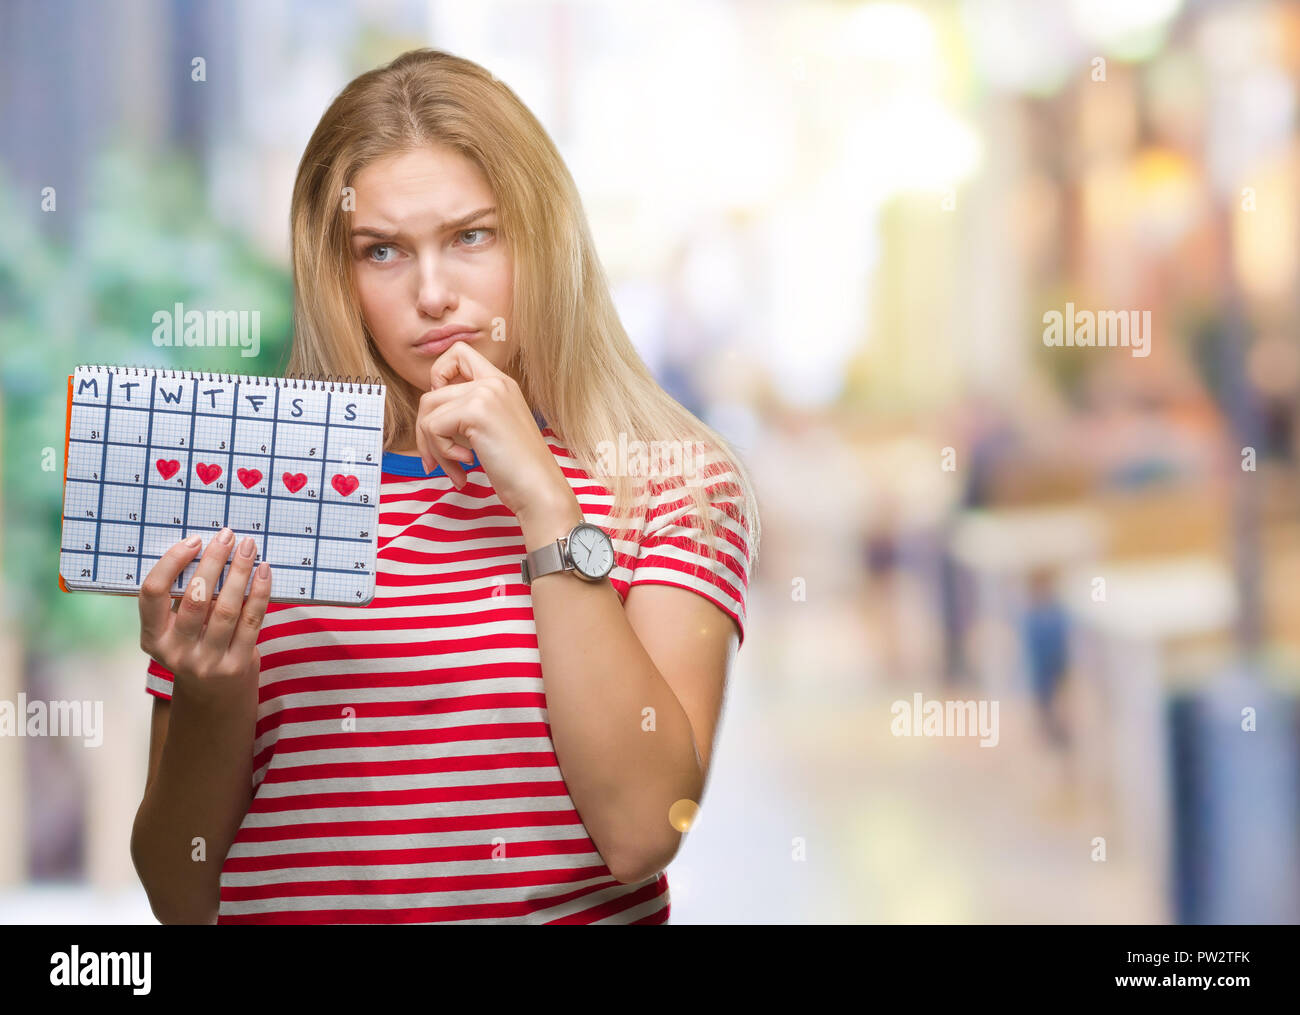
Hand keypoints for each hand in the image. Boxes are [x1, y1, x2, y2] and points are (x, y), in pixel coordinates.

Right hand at [138, 528, 271, 715]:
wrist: (214, 694)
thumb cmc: (196, 645)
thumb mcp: (177, 628)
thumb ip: (184, 597)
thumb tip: (207, 546)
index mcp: (153, 637)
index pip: (152, 593)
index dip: (171, 563)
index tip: (193, 540)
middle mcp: (176, 652)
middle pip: (195, 598)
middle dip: (213, 561)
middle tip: (227, 536)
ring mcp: (207, 662)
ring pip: (227, 609)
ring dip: (239, 572)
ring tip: (248, 547)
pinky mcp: (236, 665)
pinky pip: (252, 621)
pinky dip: (260, 592)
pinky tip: (264, 571)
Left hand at [413, 340, 576, 521]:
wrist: (540, 489)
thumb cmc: (519, 470)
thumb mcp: (493, 430)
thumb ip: (467, 413)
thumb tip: (425, 416)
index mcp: (501, 383)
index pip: (458, 353)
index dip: (438, 378)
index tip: (446, 414)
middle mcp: (494, 382)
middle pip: (432, 392)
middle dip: (426, 431)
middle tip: (437, 460)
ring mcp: (486, 394)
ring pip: (428, 410)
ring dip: (432, 447)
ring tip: (454, 469)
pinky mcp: (476, 412)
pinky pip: (433, 427)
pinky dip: (441, 453)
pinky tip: (465, 466)